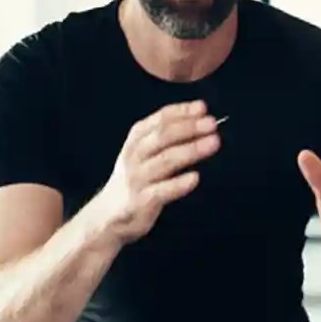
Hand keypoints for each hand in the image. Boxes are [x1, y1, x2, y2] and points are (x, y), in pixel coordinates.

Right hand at [94, 99, 219, 242]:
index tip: (202, 107)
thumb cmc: (136, 178)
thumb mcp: (143, 152)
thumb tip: (200, 118)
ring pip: (165, 161)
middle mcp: (135, 155)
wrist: (107, 215)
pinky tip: (195, 177)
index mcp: (136, 140)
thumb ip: (166, 136)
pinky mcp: (140, 202)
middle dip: (188, 127)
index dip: (181, 112)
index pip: (159, 120)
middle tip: (211, 123)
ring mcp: (137, 178)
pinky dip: (178, 184)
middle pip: (162, 137)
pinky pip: (161, 191)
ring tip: (213, 143)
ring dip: (190, 150)